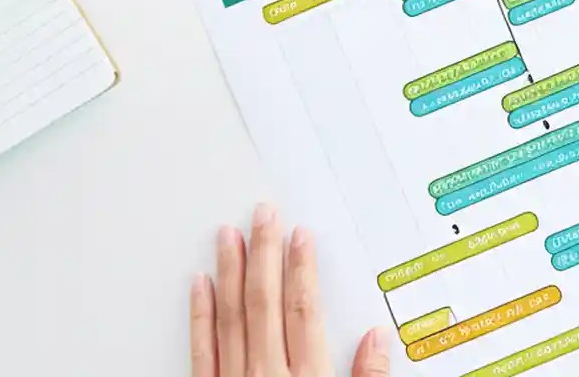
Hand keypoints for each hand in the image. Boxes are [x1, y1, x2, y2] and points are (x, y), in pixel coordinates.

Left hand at [191, 203, 389, 376]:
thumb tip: (378, 340)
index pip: (303, 309)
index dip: (302, 268)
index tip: (300, 236)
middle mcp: (267, 374)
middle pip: (264, 301)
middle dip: (264, 252)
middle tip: (264, 216)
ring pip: (231, 316)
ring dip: (230, 270)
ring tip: (229, 236)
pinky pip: (202, 349)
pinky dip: (200, 314)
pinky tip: (200, 284)